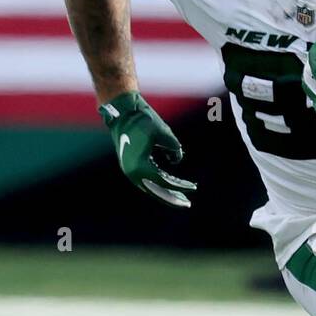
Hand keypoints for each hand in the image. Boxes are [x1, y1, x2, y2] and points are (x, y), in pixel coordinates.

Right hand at [98, 91, 196, 207]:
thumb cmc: (143, 120)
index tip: (193, 188)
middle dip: (172, 198)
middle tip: (187, 204)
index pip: (164, 182)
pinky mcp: (130, 166)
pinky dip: (160, 183)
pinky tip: (171, 183)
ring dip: (166, 191)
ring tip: (181, 197)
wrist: (121, 111)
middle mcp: (132, 173)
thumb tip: (176, 161)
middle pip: (156, 191)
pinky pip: (147, 179)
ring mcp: (129, 170)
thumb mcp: (164, 133)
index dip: (180, 186)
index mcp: (139, 166)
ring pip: (151, 187)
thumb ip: (174, 149)